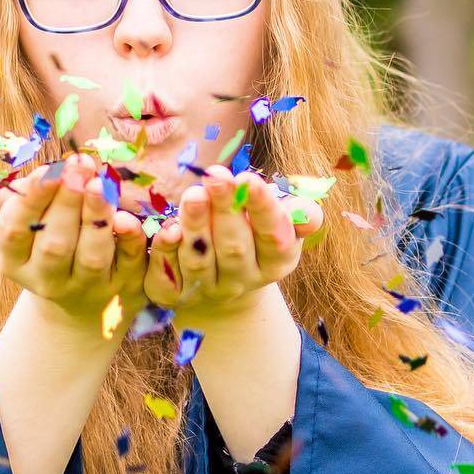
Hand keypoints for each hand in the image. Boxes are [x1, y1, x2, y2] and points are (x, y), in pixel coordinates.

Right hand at [0, 153, 148, 331]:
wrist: (80, 304)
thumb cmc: (46, 247)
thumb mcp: (23, 230)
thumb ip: (13, 204)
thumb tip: (5, 187)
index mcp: (15, 262)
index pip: (14, 231)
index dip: (29, 200)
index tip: (48, 170)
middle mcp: (48, 280)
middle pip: (53, 244)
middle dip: (65, 202)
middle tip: (77, 169)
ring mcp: (88, 287)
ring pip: (91, 256)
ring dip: (94, 218)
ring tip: (98, 184)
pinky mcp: (124, 285)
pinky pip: (129, 263)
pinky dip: (129, 240)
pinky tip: (127, 217)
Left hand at [143, 164, 323, 324]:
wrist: (219, 283)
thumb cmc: (253, 235)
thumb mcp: (281, 224)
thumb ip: (297, 214)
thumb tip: (311, 213)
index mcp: (275, 262)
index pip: (273, 237)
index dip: (262, 208)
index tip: (249, 179)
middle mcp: (241, 281)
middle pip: (234, 248)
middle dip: (225, 210)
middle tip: (216, 176)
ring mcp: (206, 291)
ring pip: (199, 261)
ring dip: (195, 226)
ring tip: (193, 194)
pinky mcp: (172, 296)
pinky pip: (165, 278)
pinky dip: (163, 252)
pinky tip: (162, 228)